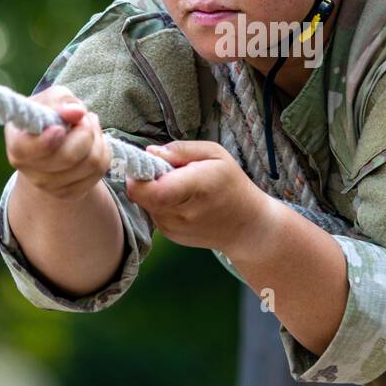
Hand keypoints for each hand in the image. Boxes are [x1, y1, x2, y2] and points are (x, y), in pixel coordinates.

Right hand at [3, 85, 112, 201]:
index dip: (47, 141)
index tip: (60, 128)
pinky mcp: (71, 193)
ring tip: (88, 127)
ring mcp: (50, 186)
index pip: (26, 149)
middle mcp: (29, 170)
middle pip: (68, 157)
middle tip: (83, 118)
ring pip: (91, 163)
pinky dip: (103, 151)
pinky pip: (100, 170)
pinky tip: (92, 144)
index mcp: (17, 144)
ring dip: (97, 138)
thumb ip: (62, 101)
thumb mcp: (52, 99)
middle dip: (85, 130)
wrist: (55, 144)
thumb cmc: (51, 116)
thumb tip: (76, 112)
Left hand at [125, 141, 273, 255]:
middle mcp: (182, 213)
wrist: (247, 226)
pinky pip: (153, 213)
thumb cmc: (232, 185)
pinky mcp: (170, 236)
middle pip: (142, 195)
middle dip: (147, 179)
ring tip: (179, 186)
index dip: (139, 175)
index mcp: (195, 187)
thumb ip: (181, 150)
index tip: (147, 163)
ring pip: (145, 203)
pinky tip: (181, 200)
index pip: (150, 190)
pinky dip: (161, 203)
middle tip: (167, 171)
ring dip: (155, 191)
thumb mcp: (215, 154)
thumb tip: (150, 152)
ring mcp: (174, 228)